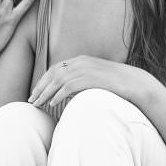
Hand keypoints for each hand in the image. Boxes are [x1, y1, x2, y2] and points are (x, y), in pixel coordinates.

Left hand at [27, 55, 151, 107]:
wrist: (134, 83)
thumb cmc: (115, 84)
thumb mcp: (95, 79)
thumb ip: (80, 82)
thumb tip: (66, 93)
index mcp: (81, 60)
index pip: (55, 69)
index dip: (44, 81)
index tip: (36, 92)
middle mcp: (80, 62)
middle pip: (53, 74)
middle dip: (40, 87)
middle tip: (31, 100)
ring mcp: (85, 69)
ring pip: (57, 81)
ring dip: (45, 93)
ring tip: (37, 105)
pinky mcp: (90, 78)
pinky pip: (68, 87)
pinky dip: (58, 95)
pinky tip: (52, 104)